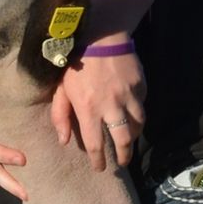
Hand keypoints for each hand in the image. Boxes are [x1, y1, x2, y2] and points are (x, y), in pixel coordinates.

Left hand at [51, 40, 145, 170]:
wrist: (102, 35)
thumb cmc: (75, 64)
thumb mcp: (60, 90)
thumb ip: (60, 116)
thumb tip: (65, 141)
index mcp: (89, 110)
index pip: (95, 145)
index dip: (98, 160)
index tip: (100, 168)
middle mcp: (112, 106)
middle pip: (123, 140)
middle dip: (123, 155)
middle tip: (122, 163)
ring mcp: (129, 95)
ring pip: (138, 125)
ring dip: (134, 137)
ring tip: (129, 142)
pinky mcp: (141, 84)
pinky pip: (142, 105)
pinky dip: (138, 114)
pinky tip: (132, 116)